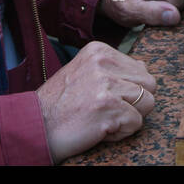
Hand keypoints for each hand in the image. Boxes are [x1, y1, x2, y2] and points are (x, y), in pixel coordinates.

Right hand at [36, 41, 157, 162]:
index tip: (100, 97)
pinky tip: (99, 128)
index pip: (141, 69)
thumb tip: (143, 67)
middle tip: (104, 110)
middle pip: (149, 85)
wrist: (34, 127)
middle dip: (133, 103)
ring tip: (102, 117)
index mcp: (99, 50)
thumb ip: (114, 68)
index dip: (126, 91)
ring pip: (148, 103)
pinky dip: (120, 133)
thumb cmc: (60, 104)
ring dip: (127, 118)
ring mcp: (106, 83)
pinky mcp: (108, 106)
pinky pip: (136, 123)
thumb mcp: (85, 73)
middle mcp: (104, 62)